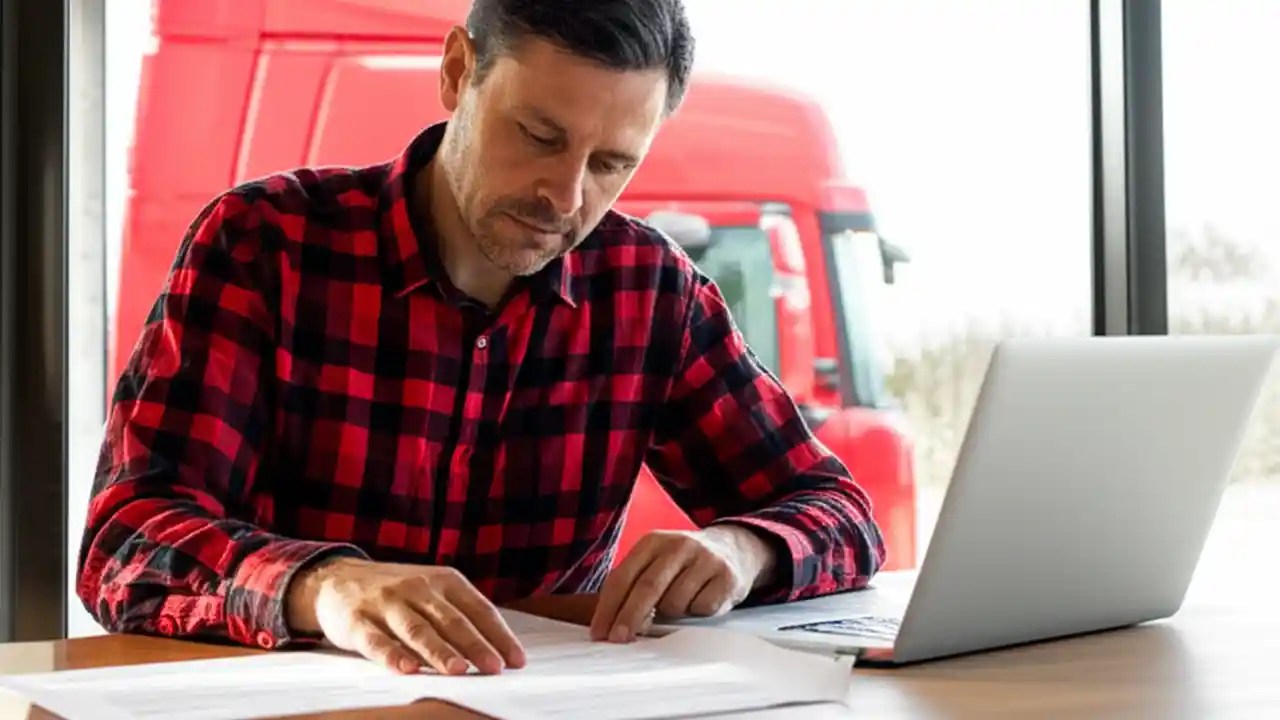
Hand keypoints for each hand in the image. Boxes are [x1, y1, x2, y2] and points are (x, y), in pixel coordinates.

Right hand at [285, 557, 525, 675]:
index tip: (516, 660)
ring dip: (439, 651)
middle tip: (494, 668)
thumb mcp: (432, 593)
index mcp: (444, 580)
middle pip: (451, 620)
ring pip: (418, 630)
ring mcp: (387, 603)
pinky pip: (376, 640)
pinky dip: (392, 655)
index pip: (479, 610)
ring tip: (458, 670)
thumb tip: (496, 653)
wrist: (338, 578)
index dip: (499, 635)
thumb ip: (460, 617)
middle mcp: (418, 588)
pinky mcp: (358, 620)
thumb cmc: (398, 593)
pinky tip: (407, 669)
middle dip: (475, 646)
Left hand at [589, 525, 776, 642]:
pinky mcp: (726, 575)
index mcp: (652, 542)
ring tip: (680, 605)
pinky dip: (696, 613)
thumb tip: (611, 624)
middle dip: (629, 617)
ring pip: (675, 602)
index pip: (622, 577)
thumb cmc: (684, 565)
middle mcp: (678, 545)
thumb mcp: (657, 564)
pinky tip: (701, 601)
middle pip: (646, 587)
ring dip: (671, 615)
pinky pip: (702, 608)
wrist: (733, 549)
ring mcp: (704, 558)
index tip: (599, 633)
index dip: (607, 608)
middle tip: (618, 640)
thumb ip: (634, 587)